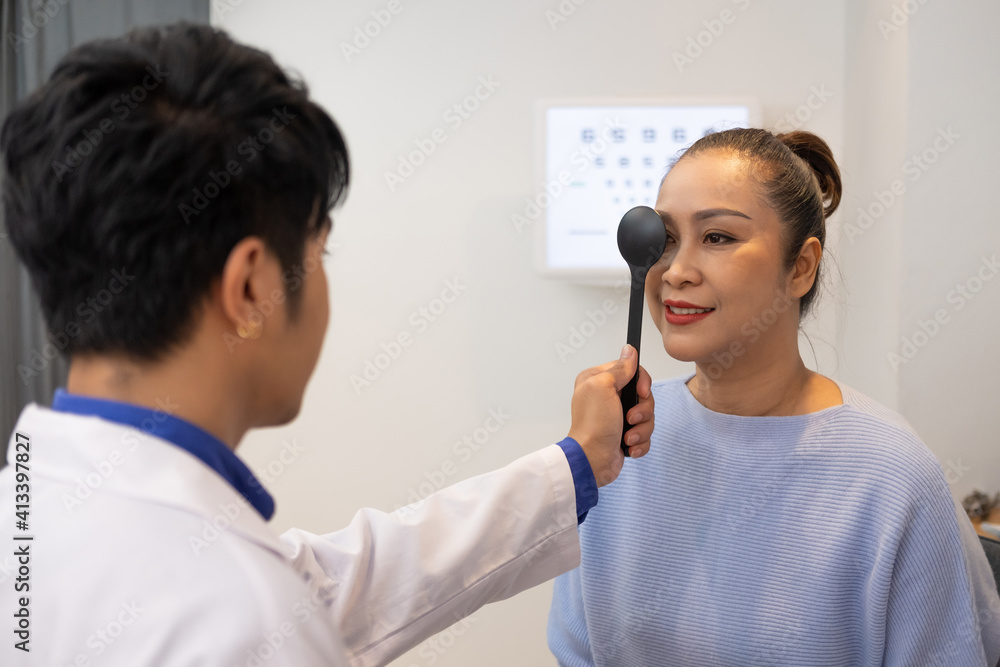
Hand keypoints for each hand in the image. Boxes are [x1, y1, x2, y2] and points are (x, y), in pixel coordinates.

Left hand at [567, 345, 653, 486]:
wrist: (592, 460)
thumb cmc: (594, 425)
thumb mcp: (604, 387)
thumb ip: (620, 368)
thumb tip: (630, 350)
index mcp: (599, 381)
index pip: (631, 370)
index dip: (641, 382)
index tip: (640, 393)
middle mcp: (607, 397)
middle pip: (643, 395)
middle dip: (642, 410)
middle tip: (630, 417)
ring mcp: (616, 416)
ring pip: (646, 415)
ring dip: (641, 428)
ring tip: (627, 436)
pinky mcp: (624, 434)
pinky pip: (645, 433)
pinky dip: (640, 441)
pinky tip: (628, 446)